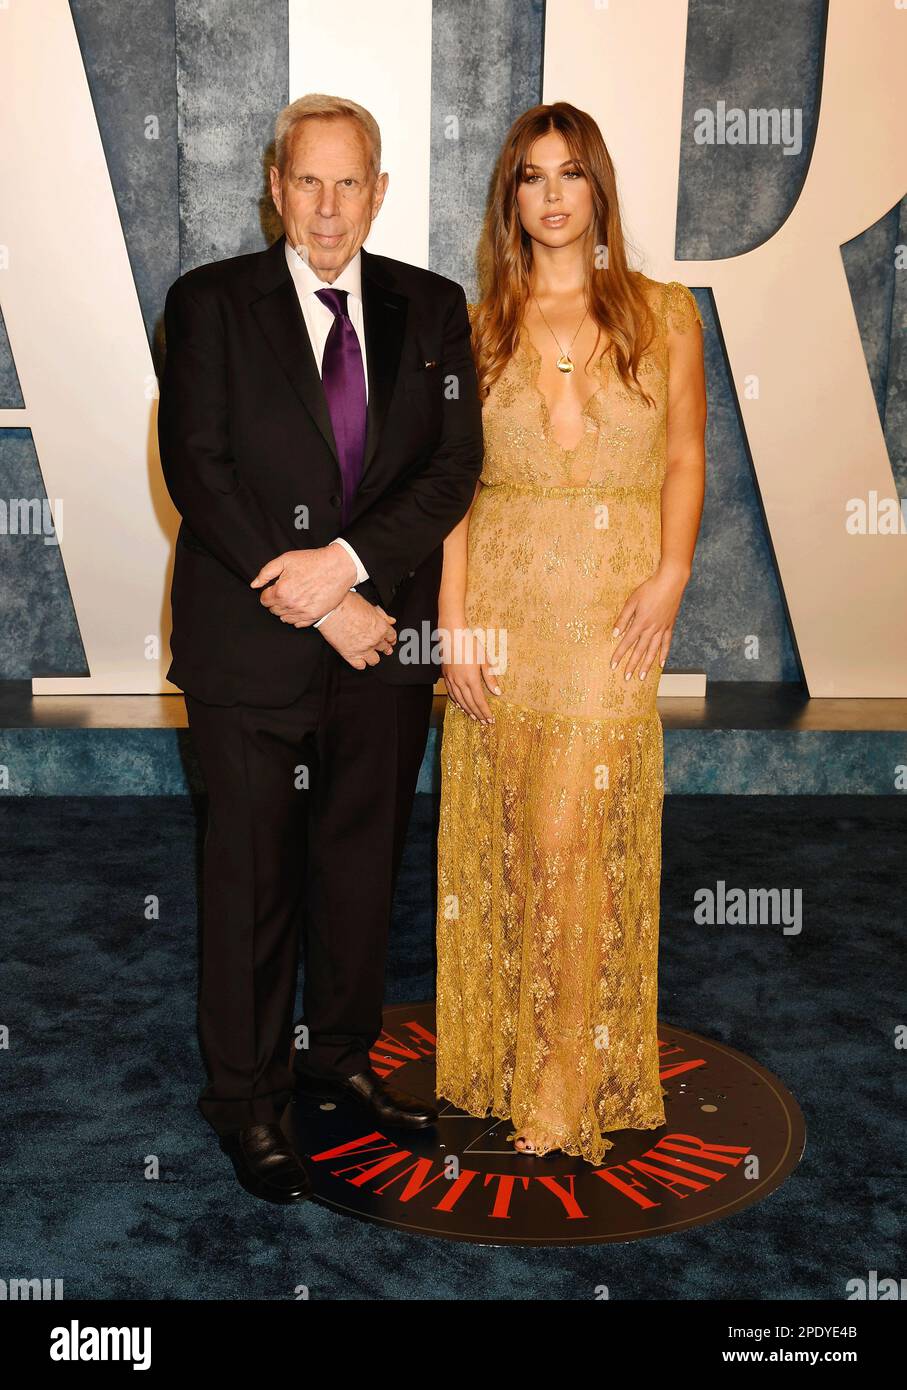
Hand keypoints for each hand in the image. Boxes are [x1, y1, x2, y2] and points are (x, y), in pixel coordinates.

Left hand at [250, 543, 356, 625]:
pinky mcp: (314, 616)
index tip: (275, 587)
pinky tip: (301, 606)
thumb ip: (266, 572)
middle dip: (276, 601)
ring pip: (285, 618)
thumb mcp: (286, 560)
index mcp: (281, 591)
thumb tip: (254, 585)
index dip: (268, 592)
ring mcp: (303, 612)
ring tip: (294, 597)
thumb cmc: (312, 561)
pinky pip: (298, 623)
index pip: (264, 600)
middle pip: (274, 610)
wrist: (337, 567)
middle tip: (286, 590)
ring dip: (286, 609)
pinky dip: (296, 617)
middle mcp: (291, 605)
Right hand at [316, 592, 396, 669]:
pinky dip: (360, 663)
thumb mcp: (368, 605)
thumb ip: (381, 615)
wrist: (330, 609)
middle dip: (384, 647)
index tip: (389, 640)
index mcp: (380, 627)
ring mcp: (362, 649)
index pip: (391, 636)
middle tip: (381, 646)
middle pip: (385, 648)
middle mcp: (373, 639)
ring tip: (369, 652)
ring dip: (373, 656)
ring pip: (375, 660)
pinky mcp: (350, 655)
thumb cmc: (346, 604)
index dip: (390, 638)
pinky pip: (360, 666)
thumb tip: (390, 620)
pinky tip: (359, 658)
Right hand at [440, 622, 500, 722]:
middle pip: (470, 703)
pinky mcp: (446, 676)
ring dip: (468, 710)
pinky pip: (451, 693)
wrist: (452, 635)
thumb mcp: (484, 659)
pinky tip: (460, 706)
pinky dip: (456, 702)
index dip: (485, 712)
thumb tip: (498, 693)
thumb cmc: (470, 644)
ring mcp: (451, 680)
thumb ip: (490, 678)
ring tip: (474, 718)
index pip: (479, 701)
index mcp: (471, 679)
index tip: (490, 719)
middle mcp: (460, 682)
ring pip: (460, 700)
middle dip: (478, 714)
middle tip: (484, 722)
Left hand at [611, 559, 689, 680]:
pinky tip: (661, 664)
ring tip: (642, 677)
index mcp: (640, 623)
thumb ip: (623, 618)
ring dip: (647, 665)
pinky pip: (666, 644)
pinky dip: (663, 654)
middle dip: (632, 665)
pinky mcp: (669, 626)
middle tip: (626, 678)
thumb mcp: (632, 601)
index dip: (619, 655)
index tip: (613, 665)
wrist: (671, 582)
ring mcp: (662, 628)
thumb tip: (615, 634)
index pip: (627, 643)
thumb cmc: (650, 588)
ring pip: (653, 651)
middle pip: (640, 651)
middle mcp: (651, 629)